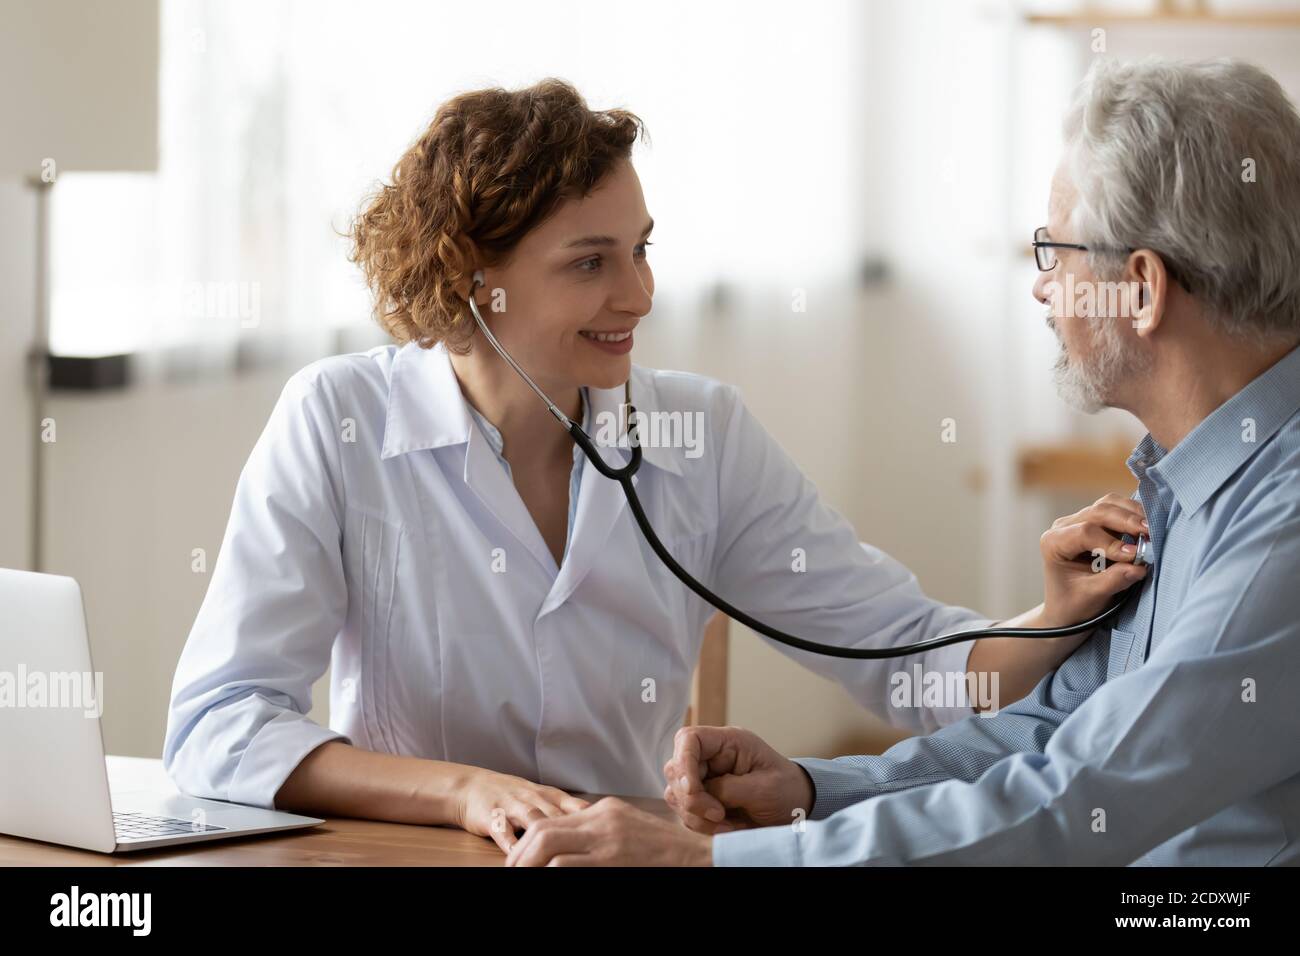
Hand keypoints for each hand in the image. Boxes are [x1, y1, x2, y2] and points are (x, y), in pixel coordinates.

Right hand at [453, 768, 589, 852]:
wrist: (472, 786)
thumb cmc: (513, 796)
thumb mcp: (542, 799)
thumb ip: (566, 812)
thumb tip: (596, 828)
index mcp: (550, 795)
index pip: (576, 807)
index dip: (593, 821)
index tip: (606, 835)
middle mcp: (534, 798)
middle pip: (559, 816)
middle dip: (574, 834)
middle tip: (587, 850)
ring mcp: (513, 806)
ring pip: (533, 822)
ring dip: (545, 842)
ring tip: (555, 860)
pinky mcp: (492, 816)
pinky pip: (504, 831)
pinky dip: (513, 844)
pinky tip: (521, 856)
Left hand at [505, 797, 712, 865]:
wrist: (696, 857)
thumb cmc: (664, 851)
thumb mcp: (628, 831)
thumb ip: (599, 833)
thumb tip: (562, 852)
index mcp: (605, 810)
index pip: (553, 821)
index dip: (528, 843)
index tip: (517, 862)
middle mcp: (603, 819)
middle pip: (543, 830)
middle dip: (520, 855)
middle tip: (511, 872)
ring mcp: (607, 839)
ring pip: (549, 846)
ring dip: (529, 866)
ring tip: (519, 877)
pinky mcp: (613, 860)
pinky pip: (567, 865)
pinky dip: (551, 873)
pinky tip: (546, 880)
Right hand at [662, 725, 812, 833]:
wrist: (797, 809)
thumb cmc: (787, 790)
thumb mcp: (764, 788)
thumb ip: (729, 788)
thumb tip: (701, 793)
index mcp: (727, 742)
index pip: (689, 739)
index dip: (683, 762)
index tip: (692, 790)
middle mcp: (711, 758)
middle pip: (676, 770)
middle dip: (692, 799)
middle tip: (720, 815)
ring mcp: (705, 779)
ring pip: (676, 796)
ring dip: (698, 816)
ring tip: (730, 825)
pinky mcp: (704, 800)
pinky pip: (687, 813)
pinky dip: (703, 826)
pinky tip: (729, 827)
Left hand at [1039, 492, 1149, 628]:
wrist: (1068, 606)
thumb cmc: (1073, 603)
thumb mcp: (1091, 596)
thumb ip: (1113, 580)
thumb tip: (1139, 567)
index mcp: (1054, 543)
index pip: (1085, 532)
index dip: (1111, 542)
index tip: (1134, 556)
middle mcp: (1063, 527)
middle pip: (1098, 511)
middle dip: (1127, 521)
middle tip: (1150, 533)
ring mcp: (1079, 521)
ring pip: (1108, 504)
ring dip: (1132, 514)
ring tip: (1151, 529)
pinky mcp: (1095, 521)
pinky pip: (1115, 508)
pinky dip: (1133, 514)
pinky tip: (1147, 528)